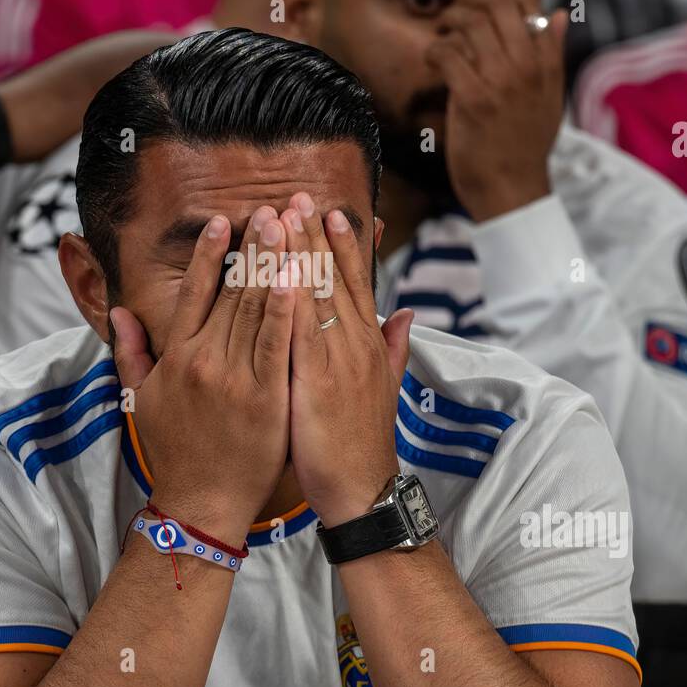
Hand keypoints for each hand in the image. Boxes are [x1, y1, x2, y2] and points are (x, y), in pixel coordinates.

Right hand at [111, 208, 296, 542]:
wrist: (201, 504)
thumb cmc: (174, 452)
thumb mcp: (143, 400)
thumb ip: (131, 352)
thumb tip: (119, 311)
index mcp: (178, 356)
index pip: (195, 293)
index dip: (209, 254)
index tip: (223, 222)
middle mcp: (205, 361)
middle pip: (232, 292)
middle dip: (254, 247)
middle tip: (271, 209)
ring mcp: (238, 379)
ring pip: (258, 310)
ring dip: (275, 264)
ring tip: (289, 228)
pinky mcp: (267, 399)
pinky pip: (280, 345)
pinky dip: (289, 309)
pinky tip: (299, 278)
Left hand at [279, 192, 412, 526]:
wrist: (361, 490)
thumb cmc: (360, 443)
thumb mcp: (384, 388)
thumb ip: (394, 346)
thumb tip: (405, 313)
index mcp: (369, 345)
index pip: (357, 283)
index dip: (344, 245)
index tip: (332, 210)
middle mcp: (356, 345)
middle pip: (336, 278)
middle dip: (317, 235)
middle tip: (301, 196)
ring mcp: (338, 361)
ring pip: (319, 296)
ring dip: (300, 253)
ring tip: (285, 216)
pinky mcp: (317, 381)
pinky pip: (302, 331)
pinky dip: (293, 298)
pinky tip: (281, 269)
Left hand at [425, 0, 565, 220]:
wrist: (512, 189)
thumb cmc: (524, 145)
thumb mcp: (550, 96)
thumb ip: (552, 54)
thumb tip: (559, 13)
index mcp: (547, 62)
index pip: (527, 3)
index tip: (478, 8)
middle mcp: (528, 66)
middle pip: (497, 5)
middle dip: (468, 2)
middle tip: (452, 17)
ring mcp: (502, 81)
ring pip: (471, 25)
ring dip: (448, 25)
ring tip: (441, 37)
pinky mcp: (474, 98)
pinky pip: (449, 54)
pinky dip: (435, 51)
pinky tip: (433, 63)